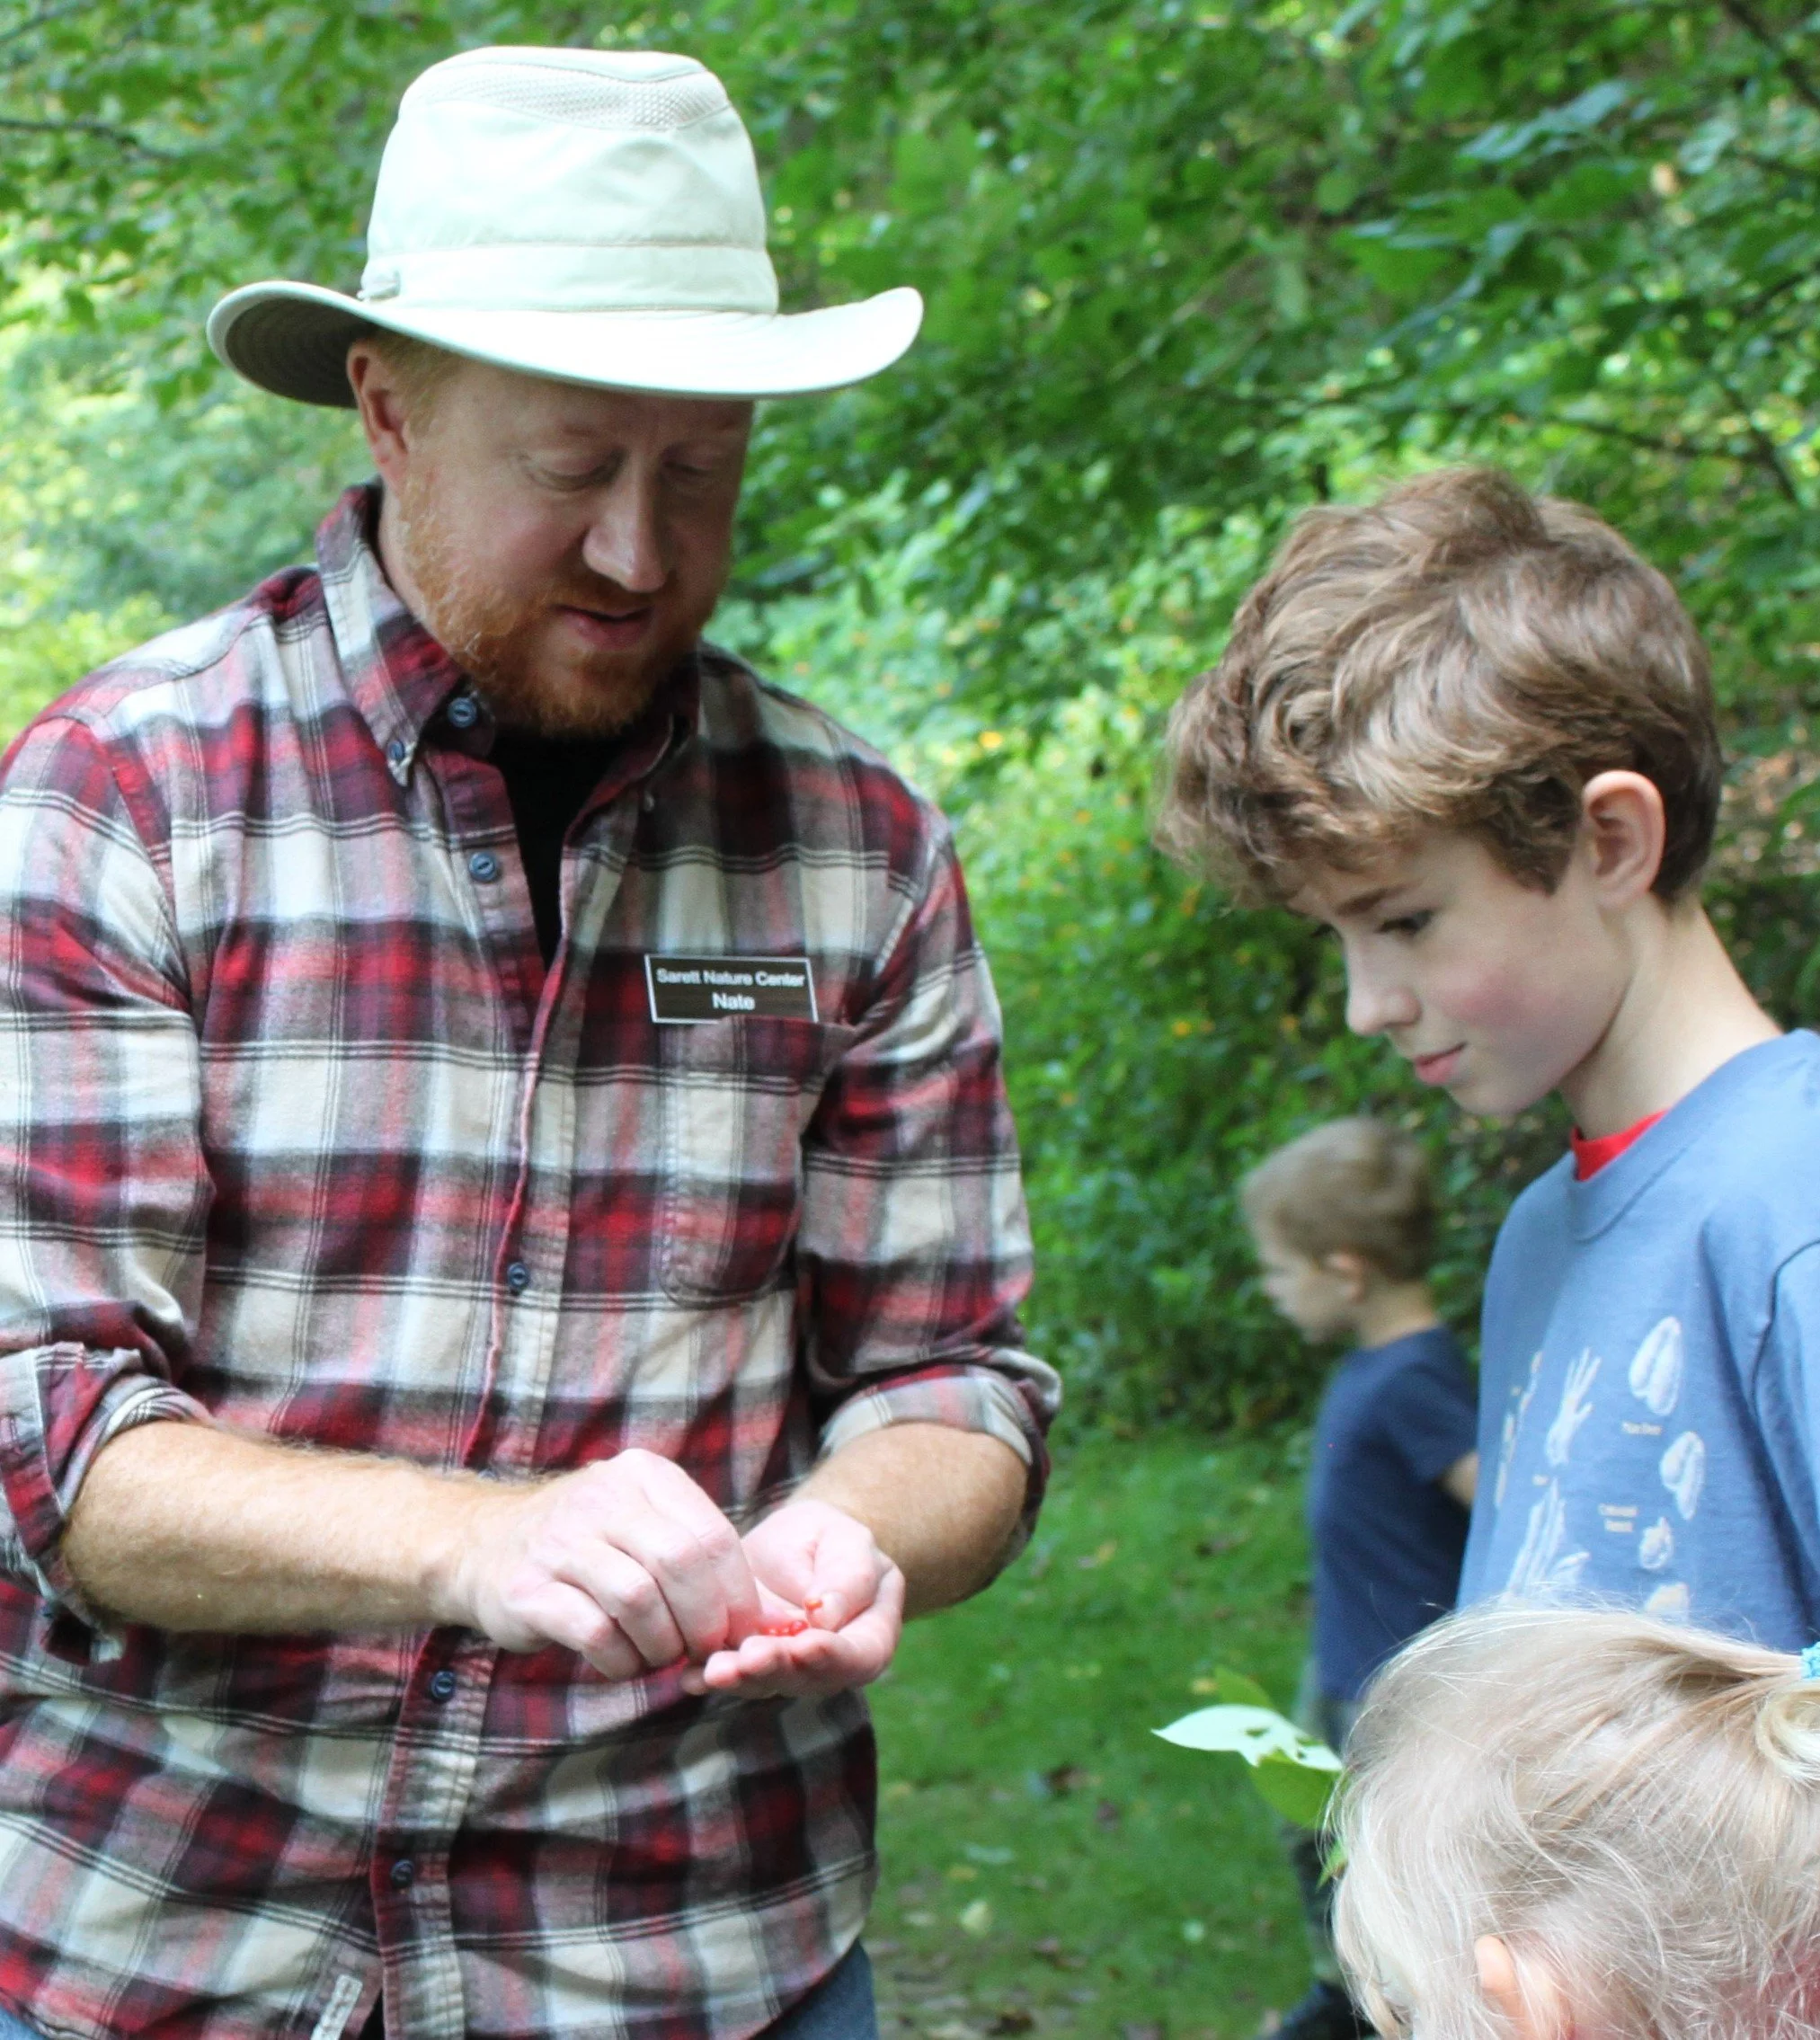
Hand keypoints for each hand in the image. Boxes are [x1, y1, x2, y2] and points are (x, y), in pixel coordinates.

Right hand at [449, 1449, 763, 1679]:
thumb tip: (755, 1618)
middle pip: (681, 1563)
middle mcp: (602, 1498)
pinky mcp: (527, 1590)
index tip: (742, 1631)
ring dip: (662, 1644)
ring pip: (639, 1599)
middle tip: (704, 1650)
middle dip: (704, 1620)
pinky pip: (594, 1633)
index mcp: (643, 1475)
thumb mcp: (641, 1521)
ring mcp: (559, 1541)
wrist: (485, 1546)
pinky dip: (621, 1660)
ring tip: (660, 1655)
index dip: (737, 1593)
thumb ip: (693, 1552)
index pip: (713, 1535)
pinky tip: (622, 1662)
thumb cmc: (588, 1544)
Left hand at [683, 1498, 904, 1699]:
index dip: (832, 1655)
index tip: (806, 1644)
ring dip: (740, 1678)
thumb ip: (849, 1576)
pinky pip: (731, 1674)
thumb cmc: (830, 1539)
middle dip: (776, 1669)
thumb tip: (826, 1615)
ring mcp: (784, 1670)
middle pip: (807, 1678)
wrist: (791, 1544)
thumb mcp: (849, 1540)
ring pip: (765, 1683)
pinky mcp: (745, 1664)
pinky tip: (690, 1674)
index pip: (858, 1657)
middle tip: (750, 1658)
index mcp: (869, 1636)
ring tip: (715, 1669)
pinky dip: (708, 1676)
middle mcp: (826, 1666)